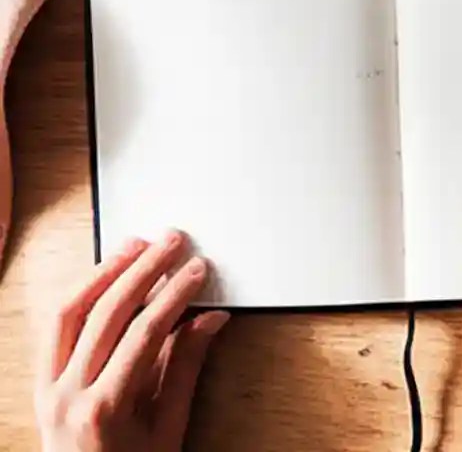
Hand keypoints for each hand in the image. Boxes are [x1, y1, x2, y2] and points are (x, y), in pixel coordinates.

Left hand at [34, 231, 228, 451]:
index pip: (143, 334)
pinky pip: (55, 328)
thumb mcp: (168, 429)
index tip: (197, 270)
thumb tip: (209, 320)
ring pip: (70, 313)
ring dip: (105, 273)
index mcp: (105, 409)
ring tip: (135, 246)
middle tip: (171, 242)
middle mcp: (68, 395)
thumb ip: (185, 369)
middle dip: (143, 270)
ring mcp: (48, 388)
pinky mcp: (41, 384)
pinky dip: (80, 295)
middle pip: (106, 314)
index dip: (174, 296)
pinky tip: (104, 276)